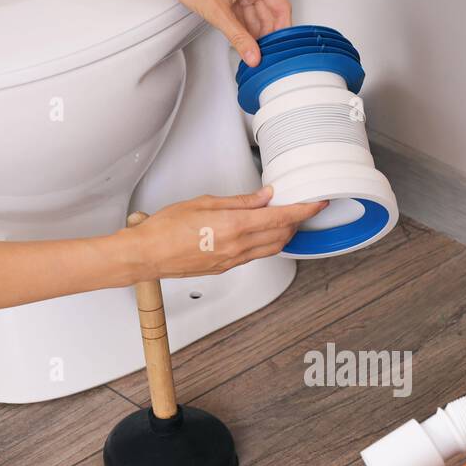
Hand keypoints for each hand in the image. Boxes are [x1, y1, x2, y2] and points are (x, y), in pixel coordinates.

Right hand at [121, 187, 325, 277]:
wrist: (148, 255)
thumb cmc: (166, 229)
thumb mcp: (205, 203)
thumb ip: (239, 201)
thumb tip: (264, 197)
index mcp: (234, 226)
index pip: (281, 218)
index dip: (303, 211)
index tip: (317, 203)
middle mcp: (238, 247)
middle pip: (281, 235)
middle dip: (296, 221)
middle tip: (300, 206)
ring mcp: (234, 260)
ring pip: (272, 248)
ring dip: (283, 234)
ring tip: (285, 219)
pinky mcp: (227, 267)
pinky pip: (256, 255)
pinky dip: (267, 243)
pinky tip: (262, 232)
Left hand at [150, 0, 291, 64]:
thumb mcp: (218, 12)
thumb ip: (238, 37)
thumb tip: (252, 54)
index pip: (281, 6)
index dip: (283, 30)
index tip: (282, 47)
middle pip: (269, 13)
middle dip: (267, 35)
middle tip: (265, 55)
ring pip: (256, 16)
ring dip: (255, 34)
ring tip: (252, 52)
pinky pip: (245, 14)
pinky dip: (245, 29)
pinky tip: (243, 42)